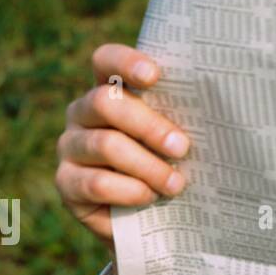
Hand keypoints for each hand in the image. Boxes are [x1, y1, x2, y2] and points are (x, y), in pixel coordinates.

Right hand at [55, 44, 189, 244]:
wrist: (154, 213)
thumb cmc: (172, 160)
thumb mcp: (177, 135)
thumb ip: (181, 116)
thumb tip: (209, 111)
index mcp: (111, 89)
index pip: (106, 61)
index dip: (126, 62)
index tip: (155, 76)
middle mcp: (83, 112)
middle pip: (105, 102)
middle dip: (149, 125)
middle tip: (182, 147)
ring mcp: (70, 145)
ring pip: (105, 145)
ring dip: (147, 166)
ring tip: (177, 184)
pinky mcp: (66, 182)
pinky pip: (96, 182)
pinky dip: (129, 190)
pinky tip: (150, 197)